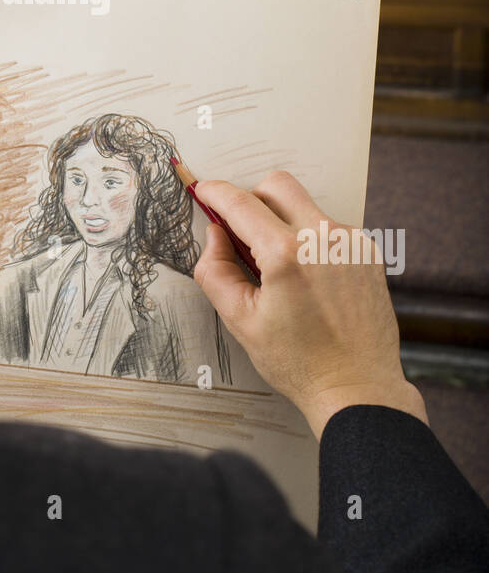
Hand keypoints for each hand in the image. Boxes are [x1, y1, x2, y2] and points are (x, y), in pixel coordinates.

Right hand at [193, 171, 427, 439]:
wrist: (357, 387)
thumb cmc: (300, 362)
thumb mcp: (241, 321)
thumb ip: (215, 270)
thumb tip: (214, 233)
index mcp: (287, 255)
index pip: (240, 203)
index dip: (215, 192)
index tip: (204, 191)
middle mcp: (324, 238)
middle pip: (276, 185)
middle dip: (251, 198)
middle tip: (241, 232)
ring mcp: (351, 242)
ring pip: (304, 205)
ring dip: (283, 222)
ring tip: (279, 269)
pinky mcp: (367, 251)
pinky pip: (328, 227)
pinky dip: (310, 240)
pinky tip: (307, 278)